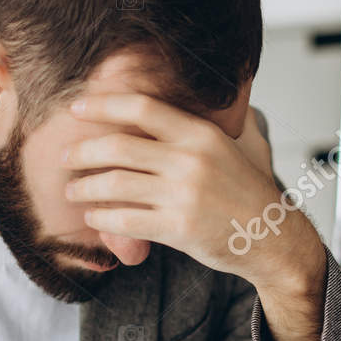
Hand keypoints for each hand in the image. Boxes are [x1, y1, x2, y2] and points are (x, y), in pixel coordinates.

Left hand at [63, 94, 325, 340]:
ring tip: (73, 190)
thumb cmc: (252, 194)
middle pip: (118, 146)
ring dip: (85, 187)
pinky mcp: (178, 228)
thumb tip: (188, 102)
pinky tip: (93, 218)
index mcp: (201, 134)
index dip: (103, 105)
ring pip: (115, 184)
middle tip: (66, 157)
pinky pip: (125, 220)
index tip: (78, 108)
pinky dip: (102, 219)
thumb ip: (207, 126)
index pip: (142, 108)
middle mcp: (191, 160)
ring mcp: (184, 195)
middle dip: (82, 151)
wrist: (274, 238)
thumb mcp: (237, 147)